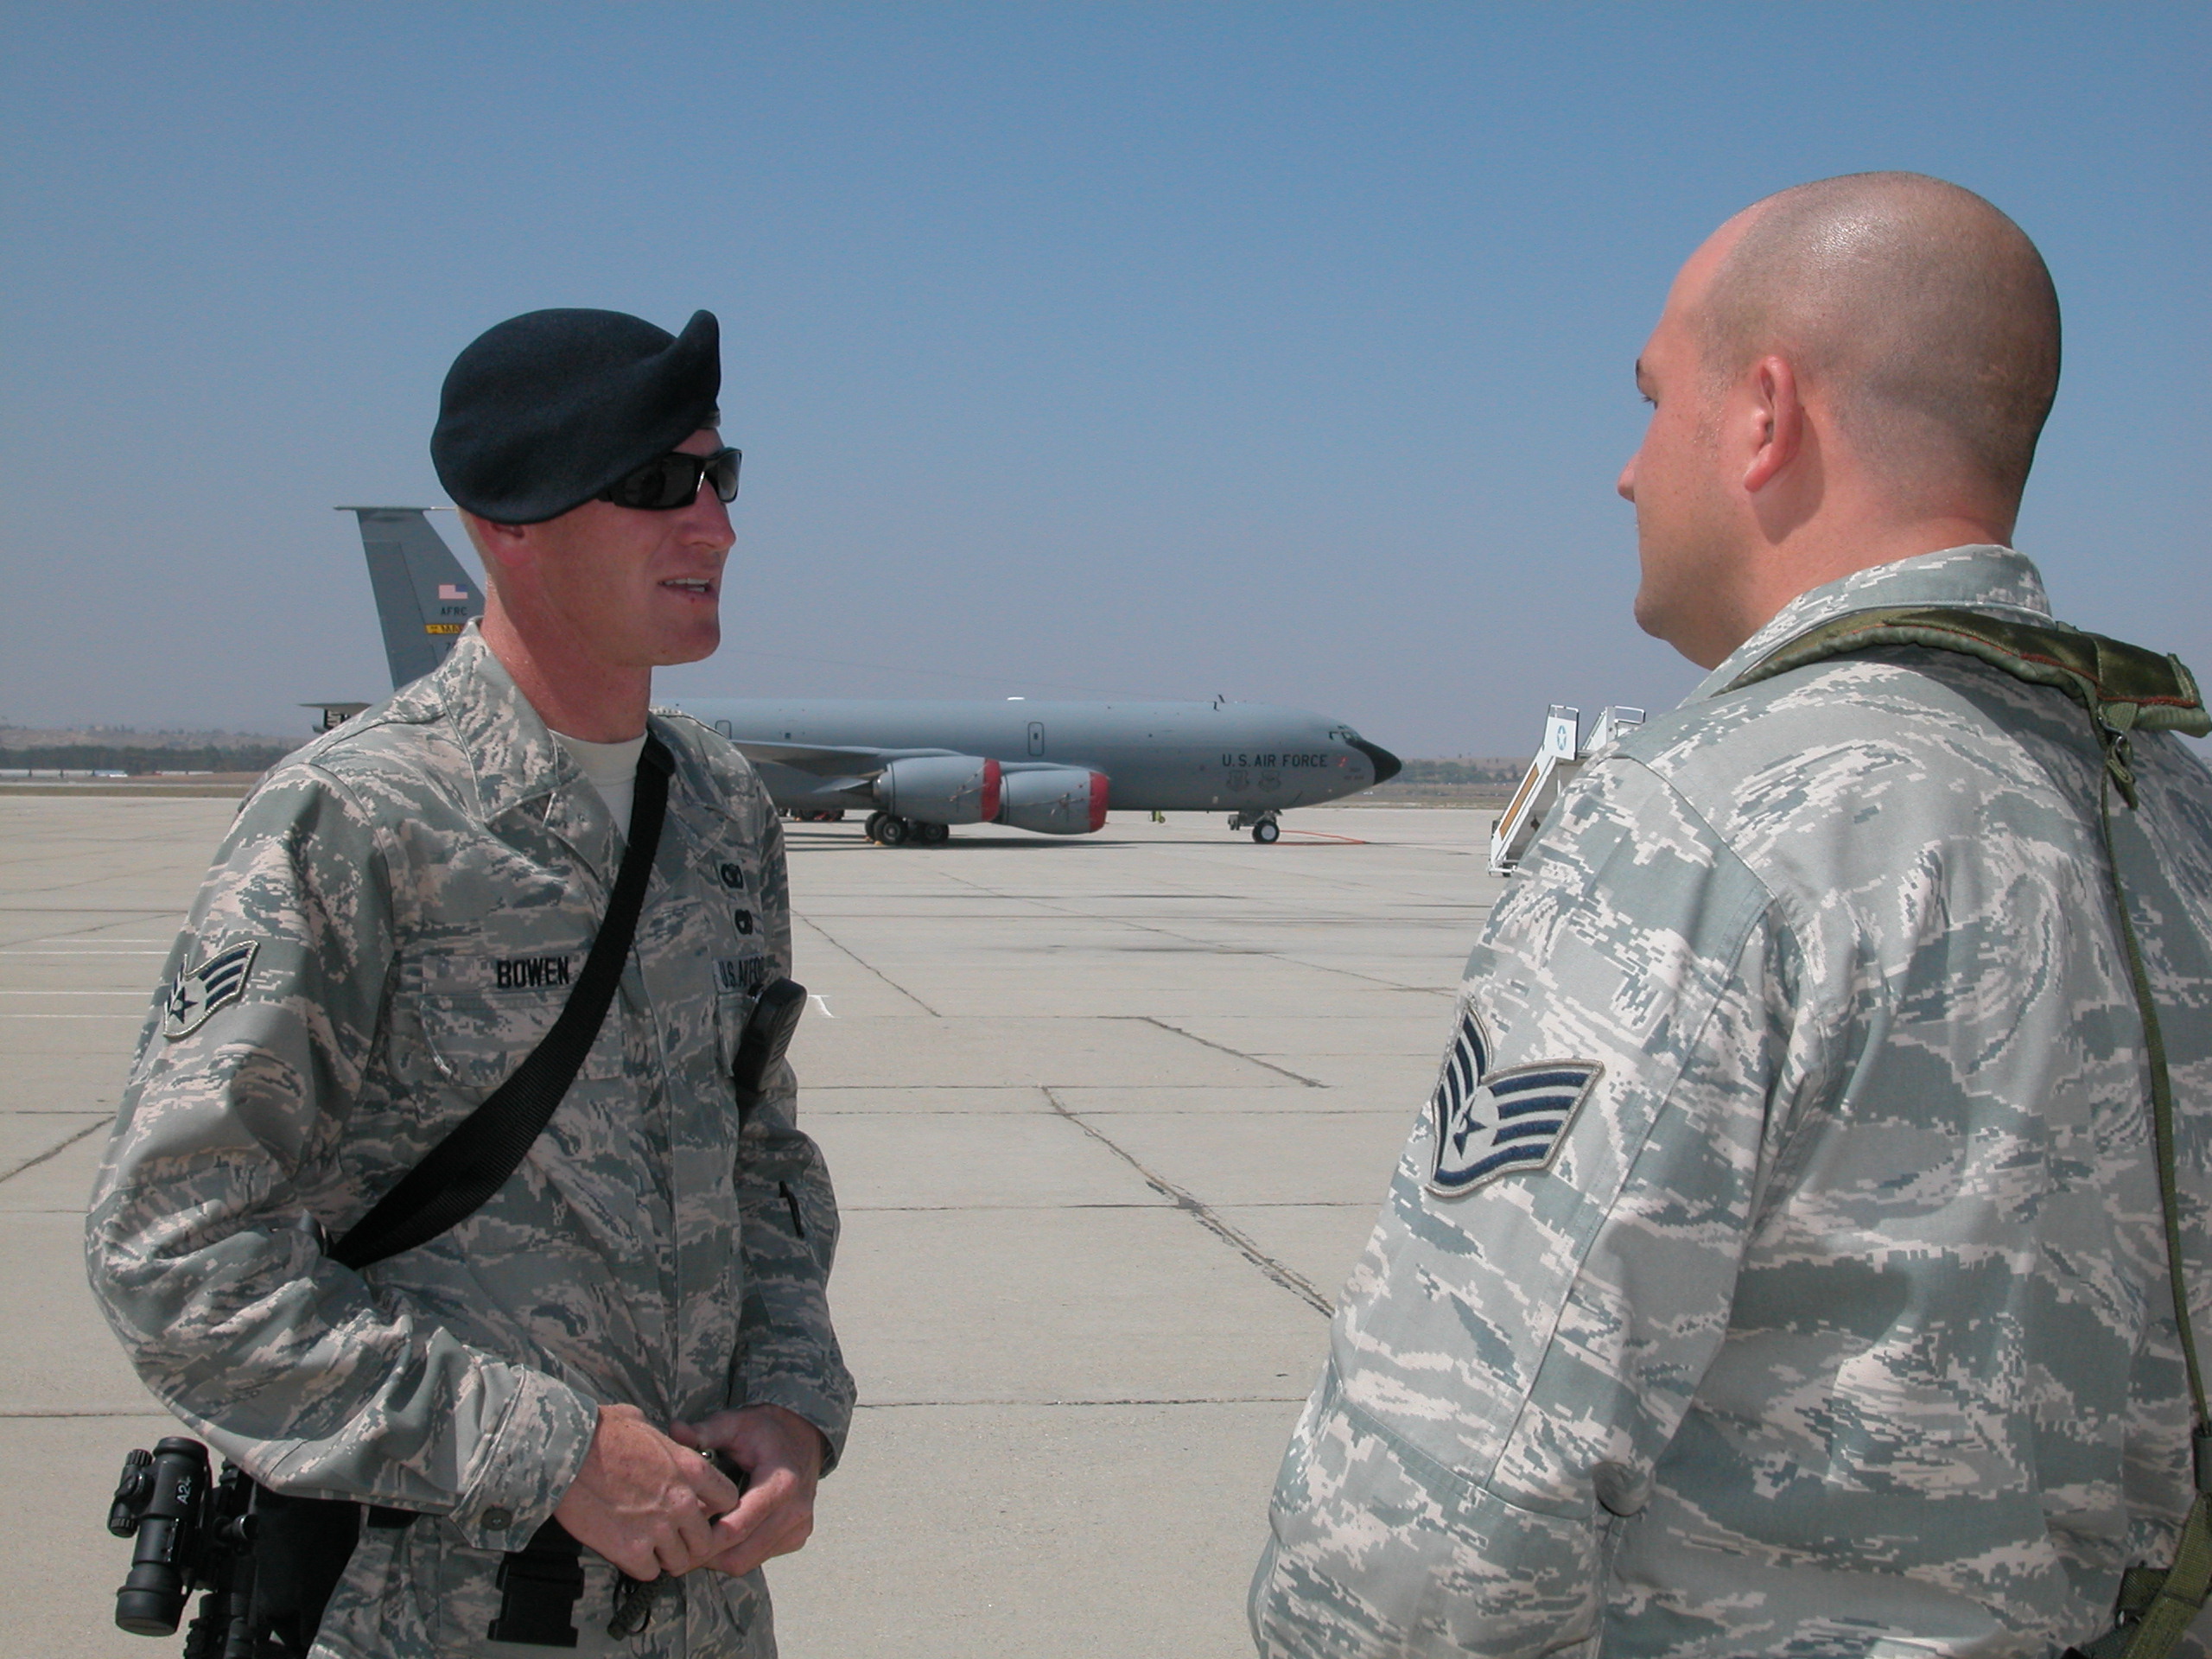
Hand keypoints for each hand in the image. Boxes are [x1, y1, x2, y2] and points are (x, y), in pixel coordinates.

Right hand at [552, 1403, 742, 1579]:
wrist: (566, 1452)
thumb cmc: (600, 1431)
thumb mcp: (645, 1425)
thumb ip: (665, 1443)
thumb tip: (665, 1440)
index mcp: (691, 1468)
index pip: (726, 1500)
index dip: (712, 1508)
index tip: (698, 1510)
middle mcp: (682, 1502)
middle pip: (705, 1540)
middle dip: (690, 1541)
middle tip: (672, 1538)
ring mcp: (658, 1529)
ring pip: (680, 1562)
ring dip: (665, 1557)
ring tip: (648, 1547)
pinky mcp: (630, 1551)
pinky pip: (649, 1572)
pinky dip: (640, 1567)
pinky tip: (628, 1552)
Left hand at [671, 1404, 825, 1578]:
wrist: (804, 1435)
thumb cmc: (768, 1430)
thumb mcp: (736, 1423)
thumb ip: (706, 1431)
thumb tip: (675, 1430)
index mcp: (781, 1485)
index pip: (736, 1529)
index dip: (702, 1539)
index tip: (676, 1536)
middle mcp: (794, 1512)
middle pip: (739, 1556)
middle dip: (705, 1556)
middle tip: (678, 1545)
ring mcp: (798, 1528)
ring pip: (747, 1562)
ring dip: (718, 1558)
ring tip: (695, 1540)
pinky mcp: (797, 1537)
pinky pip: (759, 1558)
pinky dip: (735, 1553)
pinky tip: (720, 1535)